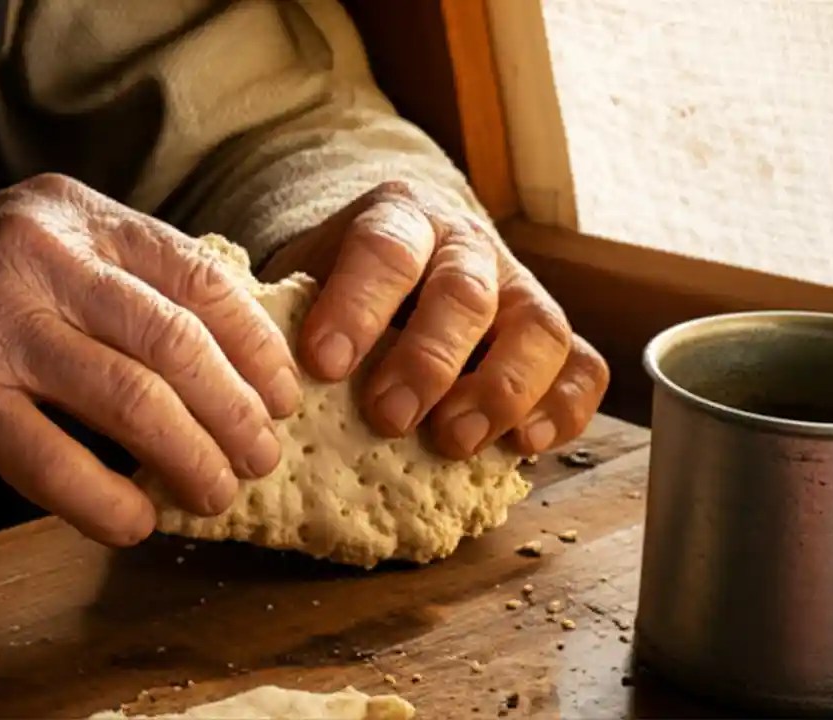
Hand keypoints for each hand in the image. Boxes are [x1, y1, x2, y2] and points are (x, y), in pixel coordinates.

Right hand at [0, 175, 300, 545]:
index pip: (196, 273)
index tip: (282, 395)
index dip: (253, 344)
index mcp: (69, 214)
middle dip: (236, 412)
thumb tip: (230, 357)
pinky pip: (56, 461)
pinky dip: (110, 503)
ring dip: (190, 460)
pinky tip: (135, 522)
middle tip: (260, 458)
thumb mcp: (31, 252)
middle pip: (176, 341)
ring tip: (215, 493)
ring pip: (131, 400)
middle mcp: (34, 253)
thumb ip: (116, 284)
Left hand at [261, 181, 607, 458]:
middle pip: (466, 292)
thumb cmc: (337, 290)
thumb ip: (285, 317)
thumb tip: (249, 385)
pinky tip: (525, 443)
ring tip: (453, 441)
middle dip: (428, 359)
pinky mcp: (552, 337)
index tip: (323, 362)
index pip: (385, 249)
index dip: (356, 305)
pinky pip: (582, 367)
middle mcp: (467, 245)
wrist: (391, 264)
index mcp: (398, 218)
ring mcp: (520, 288)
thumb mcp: (302, 281)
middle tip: (389, 416)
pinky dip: (563, 408)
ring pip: (539, 327)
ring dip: (500, 391)